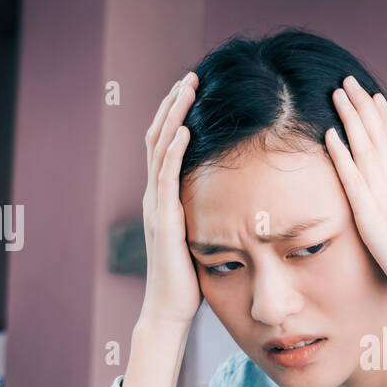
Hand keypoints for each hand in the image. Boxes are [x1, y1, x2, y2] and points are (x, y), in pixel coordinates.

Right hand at [140, 72, 201, 325]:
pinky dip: (174, 151)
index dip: (177, 116)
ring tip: (187, 88)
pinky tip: (185, 130)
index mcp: (163, 197)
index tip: (193, 90)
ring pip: (160, 150)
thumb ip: (206, 213)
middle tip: (190, 76)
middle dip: (174, 105)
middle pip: (159, 138)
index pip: (166, 146)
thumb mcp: (200, 236)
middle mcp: (154, 196)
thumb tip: (231, 198)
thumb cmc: (189, 278)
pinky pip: (166, 179)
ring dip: (174, 116)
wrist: (170, 309)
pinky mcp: (164, 221)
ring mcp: (156, 207)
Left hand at [323, 75, 386, 317]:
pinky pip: (354, 181)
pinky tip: (329, 134)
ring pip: (367, 150)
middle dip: (364, 108)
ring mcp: (385, 204)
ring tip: (338, 91)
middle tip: (351, 81)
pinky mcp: (373, 220)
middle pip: (379, 140)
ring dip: (351, 118)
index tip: (376, 100)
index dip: (384, 124)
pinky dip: (341, 155)